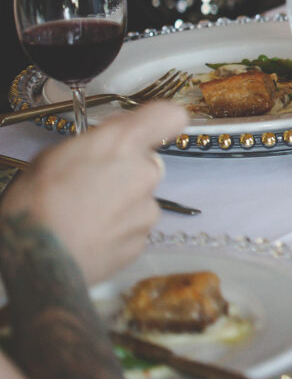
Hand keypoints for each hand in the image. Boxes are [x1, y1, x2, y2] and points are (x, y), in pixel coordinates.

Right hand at [0, 102, 187, 283]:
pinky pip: (134, 229)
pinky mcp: (143, 242)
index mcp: (122, 143)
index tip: (142, 132)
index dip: (158, 123)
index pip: (169, 116)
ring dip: (120, 205)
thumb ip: (94, 143)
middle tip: (91, 186)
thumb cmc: (34, 204)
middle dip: (126, 172)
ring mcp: (148, 210)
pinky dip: (117, 232)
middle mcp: (145, 173)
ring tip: (85, 218)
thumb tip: (110, 142)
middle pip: (147, 164)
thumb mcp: (53, 157)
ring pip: (140, 199)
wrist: (37, 262)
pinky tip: (90, 238)